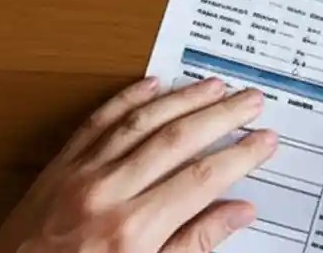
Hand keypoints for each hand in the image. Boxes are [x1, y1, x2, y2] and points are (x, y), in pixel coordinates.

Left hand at [0, 76, 277, 252]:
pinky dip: (127, 100)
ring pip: (141, 122)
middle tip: (251, 101)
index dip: (241, 155)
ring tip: (214, 86)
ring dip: (183, 99)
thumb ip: (193, 244)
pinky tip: (152, 85)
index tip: (264, 140)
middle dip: (221, 116)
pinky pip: (97, 122)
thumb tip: (238, 213)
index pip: (203, 178)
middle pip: (178, 140)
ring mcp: (79, 176)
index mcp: (134, 231)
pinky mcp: (57, 169)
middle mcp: (107, 195)